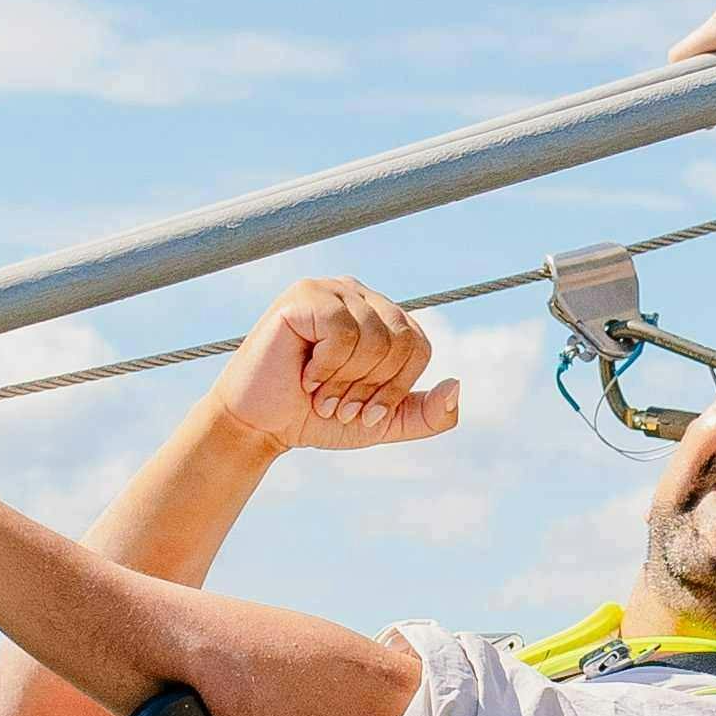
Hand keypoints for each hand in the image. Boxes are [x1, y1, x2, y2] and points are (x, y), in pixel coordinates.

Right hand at [207, 276, 458, 458]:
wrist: (258, 425)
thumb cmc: (315, 417)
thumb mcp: (381, 421)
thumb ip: (424, 414)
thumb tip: (458, 385)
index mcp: (381, 316)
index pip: (419, 345)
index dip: (396, 388)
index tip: (363, 412)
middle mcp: (360, 295)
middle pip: (401, 340)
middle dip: (371, 388)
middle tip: (337, 406)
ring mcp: (332, 290)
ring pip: (374, 338)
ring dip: (346, 381)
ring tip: (319, 392)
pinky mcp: (305, 295)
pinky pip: (343, 332)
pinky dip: (327, 367)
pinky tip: (305, 374)